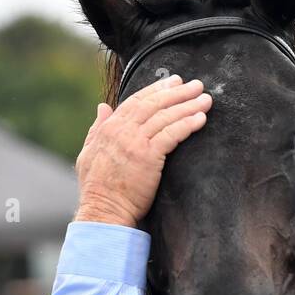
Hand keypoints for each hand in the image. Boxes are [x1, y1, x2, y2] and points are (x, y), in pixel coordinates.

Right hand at [73, 76, 210, 228]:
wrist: (103, 212)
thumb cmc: (97, 189)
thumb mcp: (88, 153)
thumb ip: (97, 128)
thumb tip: (103, 106)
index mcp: (109, 128)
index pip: (136, 101)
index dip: (157, 90)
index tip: (175, 82)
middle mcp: (122, 130)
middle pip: (154, 104)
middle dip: (178, 92)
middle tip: (197, 85)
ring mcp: (135, 142)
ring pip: (166, 116)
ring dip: (188, 106)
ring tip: (206, 99)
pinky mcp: (148, 157)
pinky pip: (172, 134)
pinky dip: (187, 124)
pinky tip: (201, 118)